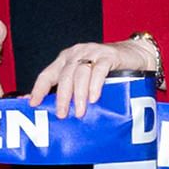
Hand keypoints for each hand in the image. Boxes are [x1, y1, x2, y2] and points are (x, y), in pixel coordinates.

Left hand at [27, 36, 159, 115]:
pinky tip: (94, 98)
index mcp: (65, 60)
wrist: (135, 55)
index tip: (33, 104)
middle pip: (63, 77)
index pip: (47, 74)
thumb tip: (51, 109)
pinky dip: (94, 85)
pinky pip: (98, 70)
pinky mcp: (108, 56)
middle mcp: (76, 54)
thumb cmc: (107, 71)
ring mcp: (92, 53)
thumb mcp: (84, 79)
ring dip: (78, 95)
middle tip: (61, 115)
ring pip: (80, 74)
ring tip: (79, 112)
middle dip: (61, 97)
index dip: (38, 89)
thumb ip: (70, 90)